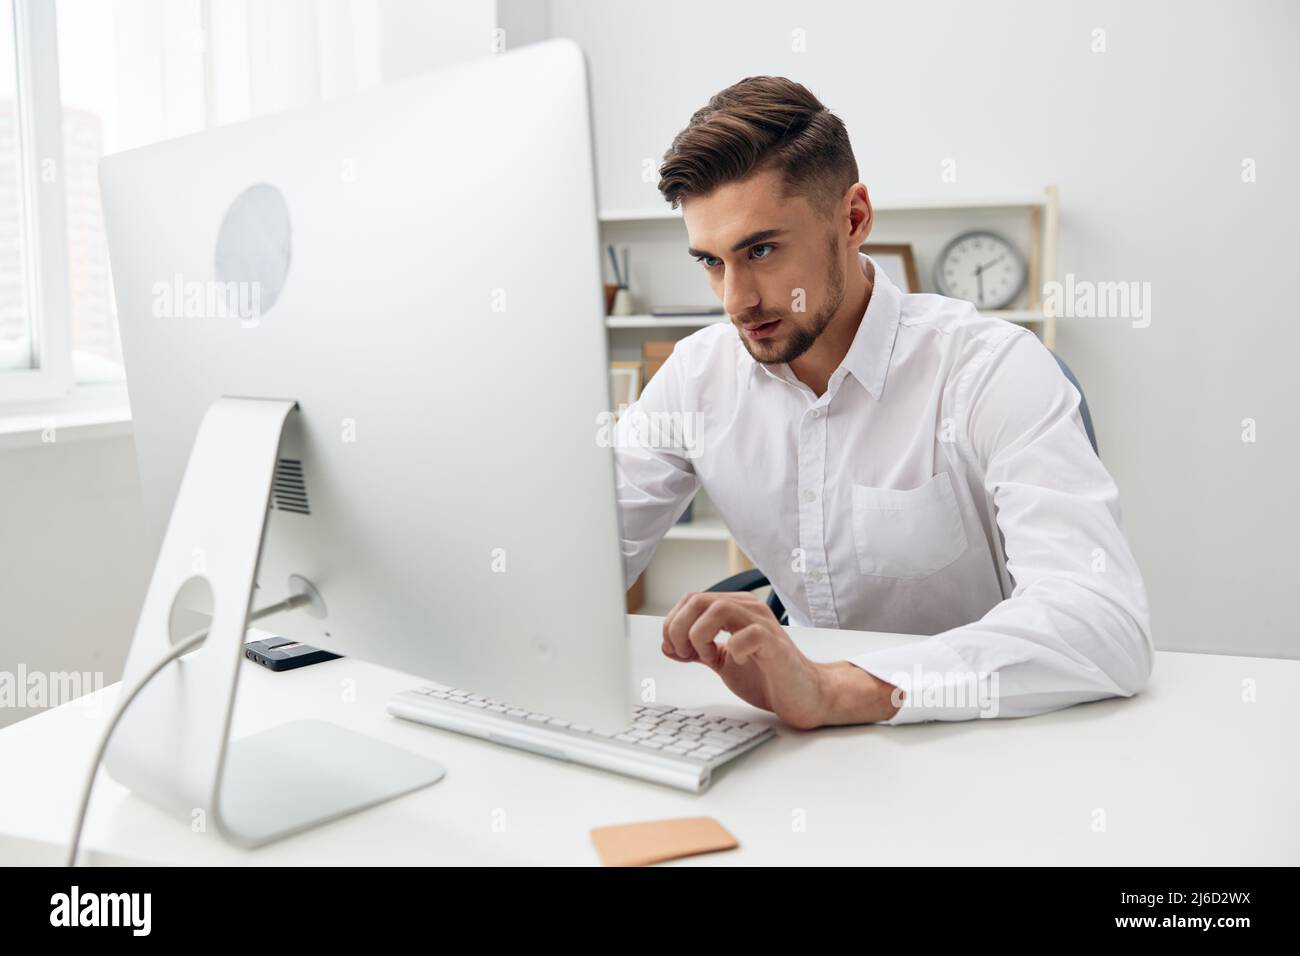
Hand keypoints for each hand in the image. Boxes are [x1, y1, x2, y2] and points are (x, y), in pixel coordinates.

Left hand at [661, 591, 901, 728]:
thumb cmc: (768, 677)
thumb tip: (667, 645)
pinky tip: (737, 661)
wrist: (804, 696)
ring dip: (700, 636)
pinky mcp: (775, 644)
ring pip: (718, 609)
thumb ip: (697, 651)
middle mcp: (748, 610)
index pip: (691, 600)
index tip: (674, 650)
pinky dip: (733, 648)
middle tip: (685, 654)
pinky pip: (748, 634)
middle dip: (679, 629)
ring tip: (707, 657)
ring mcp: (763, 624)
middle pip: (698, 600)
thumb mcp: (723, 661)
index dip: (673, 623)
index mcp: (734, 609)